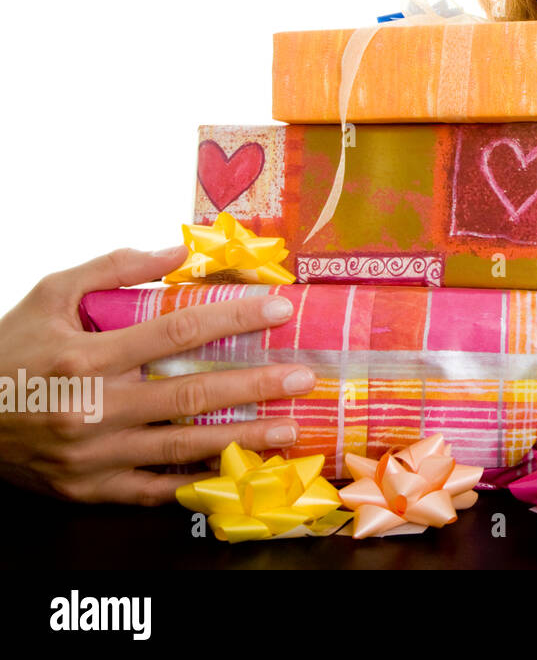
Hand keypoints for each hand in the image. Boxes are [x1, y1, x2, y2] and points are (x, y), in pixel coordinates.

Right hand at [0, 245, 316, 504]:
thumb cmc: (10, 351)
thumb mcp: (51, 296)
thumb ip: (115, 269)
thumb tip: (178, 251)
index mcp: (86, 356)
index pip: (177, 330)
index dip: (234, 318)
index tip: (279, 309)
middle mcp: (92, 409)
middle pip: (191, 393)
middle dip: (256, 385)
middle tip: (302, 378)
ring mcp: (93, 456)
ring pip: (183, 447)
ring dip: (243, 437)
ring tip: (288, 428)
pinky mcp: (90, 490)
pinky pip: (155, 489)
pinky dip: (197, 480)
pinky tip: (238, 469)